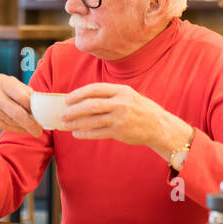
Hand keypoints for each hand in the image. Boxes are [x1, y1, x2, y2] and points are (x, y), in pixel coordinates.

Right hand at [0, 73, 43, 143]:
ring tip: (33, 128)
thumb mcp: (9, 83)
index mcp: (3, 82)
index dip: (34, 108)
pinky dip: (16, 129)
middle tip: (39, 130)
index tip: (42, 114)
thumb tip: (42, 102)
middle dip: (31, 123)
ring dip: (24, 127)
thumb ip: (25, 91)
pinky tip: (22, 128)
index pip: (22, 97)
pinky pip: (6, 126)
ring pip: (12, 122)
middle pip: (17, 113)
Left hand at [60, 83, 191, 156]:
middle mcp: (120, 103)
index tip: (68, 99)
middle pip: (91, 105)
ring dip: (76, 123)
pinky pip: (98, 133)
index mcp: (121, 91)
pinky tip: (77, 134)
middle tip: (63, 114)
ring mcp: (120, 118)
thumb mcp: (128, 96)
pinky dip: (85, 133)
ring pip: (92, 120)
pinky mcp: (120, 132)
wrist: (159, 126)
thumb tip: (83, 100)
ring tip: (65, 125)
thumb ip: (109, 96)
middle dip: (74, 110)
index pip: (95, 89)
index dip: (79, 94)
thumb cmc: (140, 109)